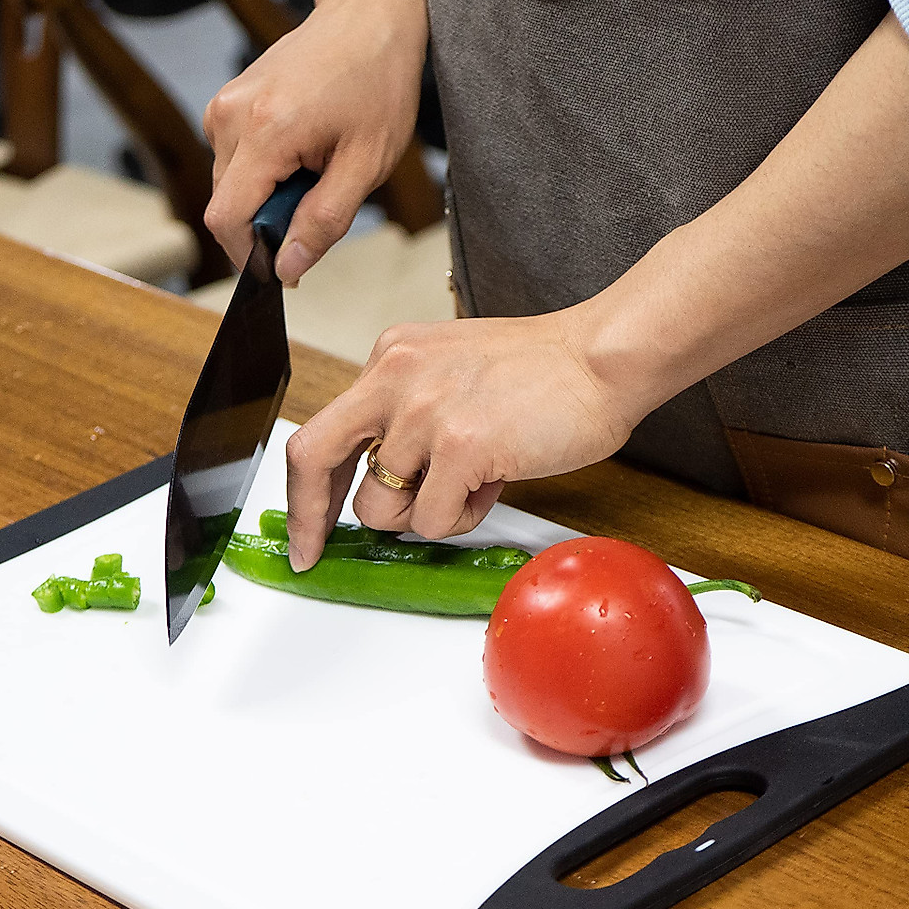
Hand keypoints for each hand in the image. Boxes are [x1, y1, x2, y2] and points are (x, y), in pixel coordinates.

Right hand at [202, 0, 427, 284]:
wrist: (368, 17)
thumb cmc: (377, 83)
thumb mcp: (366, 165)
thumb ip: (324, 222)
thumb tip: (287, 267)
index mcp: (264, 130)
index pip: (227, 220)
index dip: (250, 257)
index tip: (283, 269)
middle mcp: (229, 116)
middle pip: (226, 207)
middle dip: (266, 226)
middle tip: (317, 210)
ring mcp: (223, 106)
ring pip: (230, 187)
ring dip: (268, 200)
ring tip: (315, 174)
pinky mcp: (226, 104)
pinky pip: (235, 164)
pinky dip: (265, 177)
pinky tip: (301, 158)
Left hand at [284, 312, 641, 569]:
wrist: (604, 358)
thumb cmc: (543, 371)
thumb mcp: (450, 370)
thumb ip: (407, 414)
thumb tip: (384, 481)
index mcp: (391, 358)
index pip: (320, 430)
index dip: (305, 490)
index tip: (305, 527)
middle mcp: (395, 378)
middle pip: (313, 459)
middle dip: (311, 516)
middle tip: (317, 550)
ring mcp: (425, 412)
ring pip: (379, 508)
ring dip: (421, 515)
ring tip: (468, 485)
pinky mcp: (460, 446)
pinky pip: (432, 522)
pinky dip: (462, 519)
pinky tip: (492, 484)